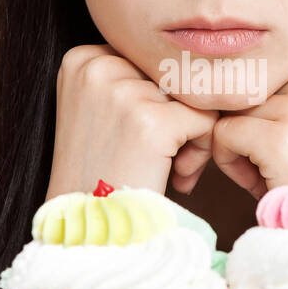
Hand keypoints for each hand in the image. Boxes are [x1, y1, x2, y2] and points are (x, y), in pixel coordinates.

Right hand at [44, 44, 218, 199]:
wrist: (89, 230)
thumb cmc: (102, 174)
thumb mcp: (102, 111)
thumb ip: (134, 78)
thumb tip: (197, 59)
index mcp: (82, 58)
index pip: (151, 59)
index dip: (161, 98)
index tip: (149, 137)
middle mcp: (96, 66)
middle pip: (173, 72)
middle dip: (180, 115)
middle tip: (169, 158)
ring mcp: (121, 92)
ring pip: (193, 93)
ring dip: (193, 133)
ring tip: (172, 168)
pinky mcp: (149, 121)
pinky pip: (205, 119)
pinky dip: (202, 149)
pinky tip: (178, 174)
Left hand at [208, 54, 287, 198]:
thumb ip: (285, 90)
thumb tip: (220, 72)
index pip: (270, 74)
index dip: (271, 113)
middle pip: (252, 90)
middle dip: (253, 128)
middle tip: (280, 164)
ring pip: (234, 111)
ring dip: (241, 146)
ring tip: (274, 172)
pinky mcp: (281, 137)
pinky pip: (223, 134)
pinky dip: (230, 162)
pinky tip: (261, 180)